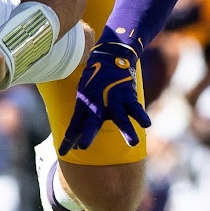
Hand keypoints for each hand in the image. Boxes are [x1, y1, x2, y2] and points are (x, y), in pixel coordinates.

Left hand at [59, 28, 148, 154]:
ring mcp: (113, 100)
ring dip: (126, 130)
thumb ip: (83, 117)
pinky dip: (141, 116)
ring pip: (120, 118)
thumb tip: (77, 138)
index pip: (74, 126)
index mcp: (84, 106)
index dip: (68, 140)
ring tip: (134, 143)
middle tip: (83, 147)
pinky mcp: (127, 95)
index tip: (63, 153)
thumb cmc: (94, 82)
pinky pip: (136, 108)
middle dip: (87, 135)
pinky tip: (146, 125)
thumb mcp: (83, 97)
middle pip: (92, 123)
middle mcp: (97, 105)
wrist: (109, 57)